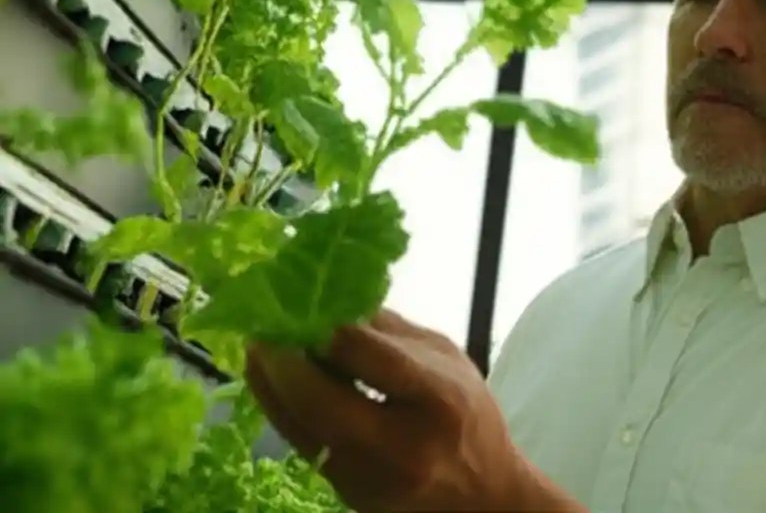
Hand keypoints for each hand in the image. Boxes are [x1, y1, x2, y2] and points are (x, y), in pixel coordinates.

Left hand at [244, 308, 581, 511]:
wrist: (480, 494)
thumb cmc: (468, 414)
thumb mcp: (447, 359)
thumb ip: (391, 331)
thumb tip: (335, 300)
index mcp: (438, 398)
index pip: (371, 357)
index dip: (329, 328)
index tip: (306, 303)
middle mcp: (402, 444)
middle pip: (322, 401)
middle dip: (284, 362)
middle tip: (264, 330)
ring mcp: (371, 476)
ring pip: (301, 427)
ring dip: (270, 384)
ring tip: (258, 349)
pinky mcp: (348, 492)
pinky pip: (302, 444)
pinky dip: (282, 409)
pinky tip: (272, 382)